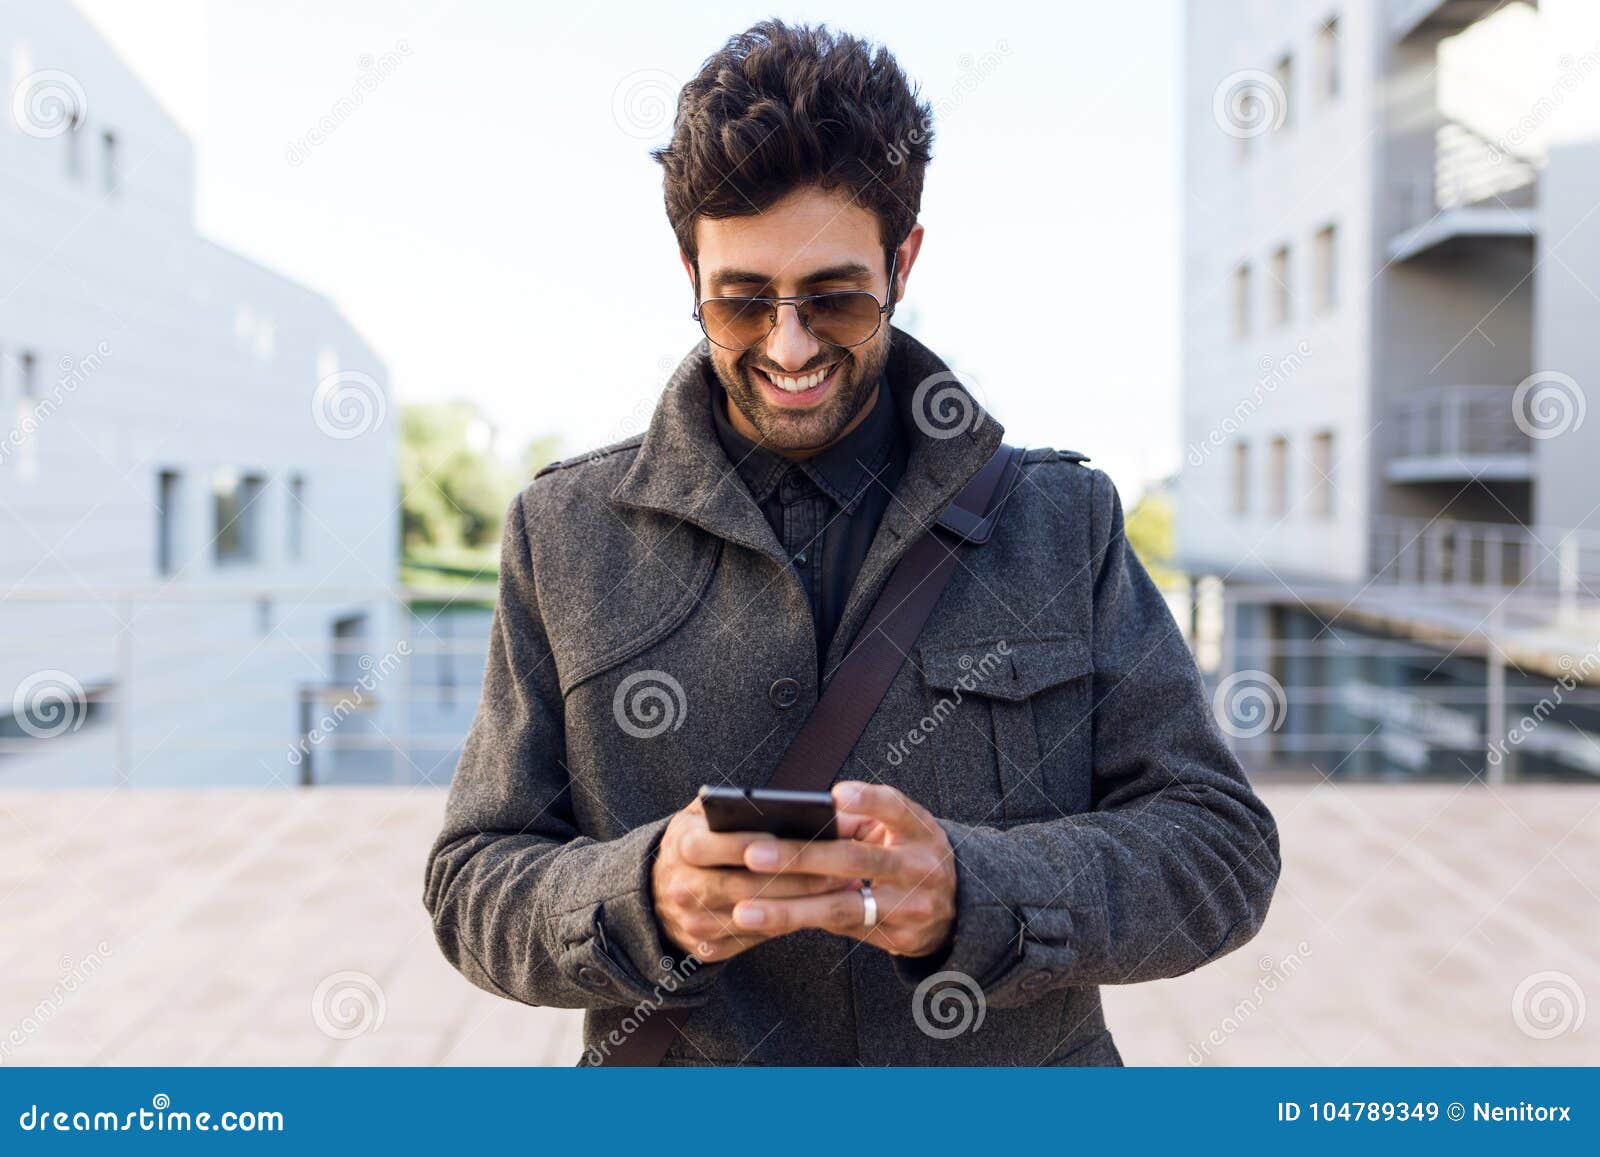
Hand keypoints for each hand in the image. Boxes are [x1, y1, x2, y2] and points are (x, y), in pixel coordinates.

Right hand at [652, 795, 856, 961]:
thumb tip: (784, 804)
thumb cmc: (698, 842)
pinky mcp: (706, 948)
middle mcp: (684, 887)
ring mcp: (693, 922)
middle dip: (797, 879)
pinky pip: (754, 940)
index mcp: (682, 846)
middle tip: (840, 870)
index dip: (763, 844)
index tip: (804, 839)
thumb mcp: (703, 816)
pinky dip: (788, 925)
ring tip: (841, 890)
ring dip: (802, 905)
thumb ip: (734, 806)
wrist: (656, 891)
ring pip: (756, 917)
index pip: (724, 845)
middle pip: (748, 886)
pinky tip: (819, 911)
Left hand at [731, 782, 956, 957]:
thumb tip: (799, 816)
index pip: (894, 808)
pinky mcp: (898, 938)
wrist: (961, 908)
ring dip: (789, 910)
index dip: (867, 802)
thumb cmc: (913, 852)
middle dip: (801, 857)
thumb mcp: (904, 828)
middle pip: (856, 860)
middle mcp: (918, 867)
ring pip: (842, 907)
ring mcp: (909, 907)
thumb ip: (862, 819)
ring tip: (744, 910)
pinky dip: (802, 925)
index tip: (835, 796)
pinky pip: (841, 931)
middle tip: (752, 854)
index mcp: (918, 829)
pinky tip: (765, 925)